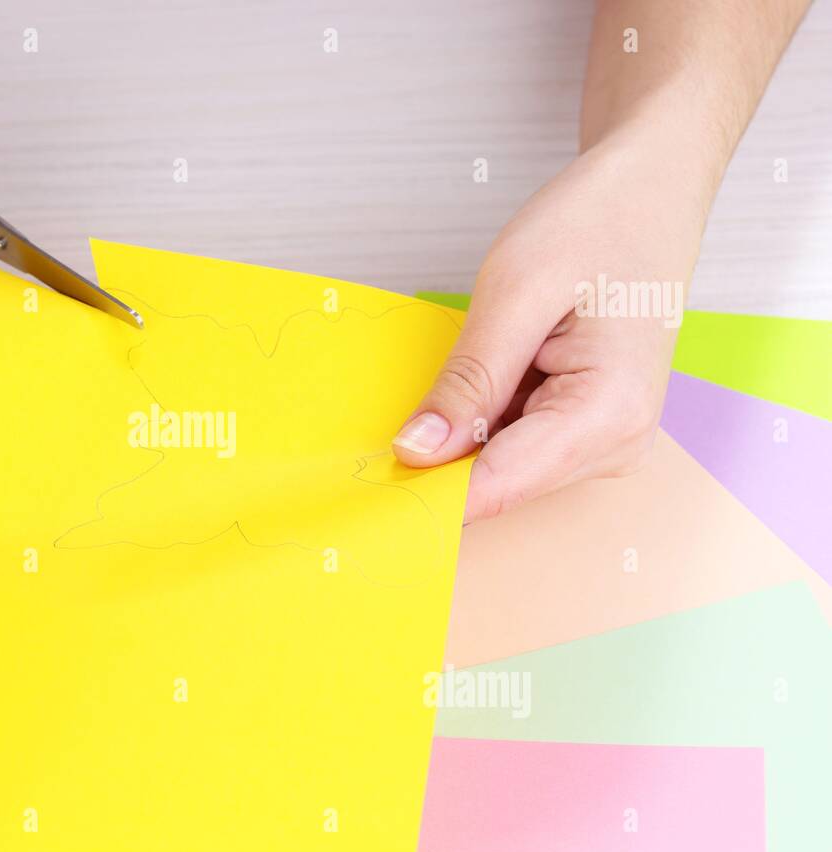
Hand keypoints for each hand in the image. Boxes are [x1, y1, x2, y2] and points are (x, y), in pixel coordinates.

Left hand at [392, 126, 705, 521]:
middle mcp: (616, 445)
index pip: (497, 487)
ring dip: (460, 437)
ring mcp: (607, 441)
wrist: (651, 189)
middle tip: (389, 424)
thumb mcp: (514, 292)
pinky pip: (516, 446)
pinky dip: (481, 420)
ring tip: (457, 375)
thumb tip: (415, 451)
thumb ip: (467, 381)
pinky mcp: (590, 429)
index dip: (426, 494)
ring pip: (501, 469)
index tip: (366, 493)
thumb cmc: (597, 221)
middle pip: (498, 484)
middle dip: (439, 461)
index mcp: (609, 415)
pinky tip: (480, 378)